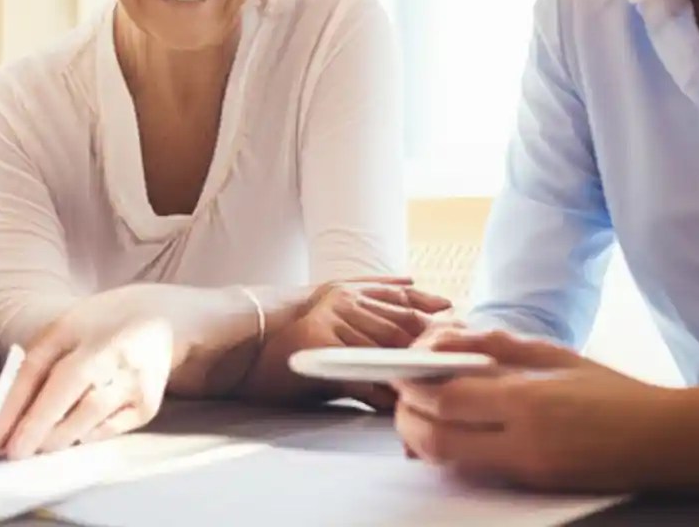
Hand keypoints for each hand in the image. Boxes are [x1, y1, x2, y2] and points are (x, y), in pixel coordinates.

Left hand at [0, 286, 175, 458]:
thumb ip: (38, 364)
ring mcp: (132, 376)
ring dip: (60, 437)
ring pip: (89, 414)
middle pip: (66, 388)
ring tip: (41, 449)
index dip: (13, 406)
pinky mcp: (148, 402)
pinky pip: (112, 428)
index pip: (37, 367)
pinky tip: (76, 438)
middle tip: (14, 454)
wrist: (161, 320)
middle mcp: (108, 349)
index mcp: (76, 326)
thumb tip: (9, 416)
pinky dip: (89, 436)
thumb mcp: (64, 330)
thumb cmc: (99, 328)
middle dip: (35, 427)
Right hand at [239, 278, 451, 407]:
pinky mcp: (319, 347)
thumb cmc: (284, 338)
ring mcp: (331, 323)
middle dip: (431, 344)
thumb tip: (412, 294)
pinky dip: (382, 394)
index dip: (432, 313)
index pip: (401, 301)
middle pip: (401, 325)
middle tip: (462, 361)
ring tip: (440, 387)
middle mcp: (342, 302)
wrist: (237, 345)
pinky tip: (400, 406)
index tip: (460, 326)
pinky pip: (360, 376)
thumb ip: (363, 306)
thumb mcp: (323, 311)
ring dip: (412, 371)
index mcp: (346, 292)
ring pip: (385, 351)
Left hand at [394, 329, 672, 491]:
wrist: (665, 440)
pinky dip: (449, 453)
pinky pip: (473, 471)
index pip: (446, 397)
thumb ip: (495, 346)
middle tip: (400, 397)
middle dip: (406, 416)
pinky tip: (449, 432)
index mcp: (528, 400)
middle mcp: (522, 441)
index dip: (413, 386)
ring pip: (447, 461)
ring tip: (417, 414)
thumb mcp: (553, 354)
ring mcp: (525, 469)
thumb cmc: (610, 390)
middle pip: (435, 437)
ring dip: (420, 439)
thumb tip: (444, 339)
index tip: (401, 371)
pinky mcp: (530, 485)